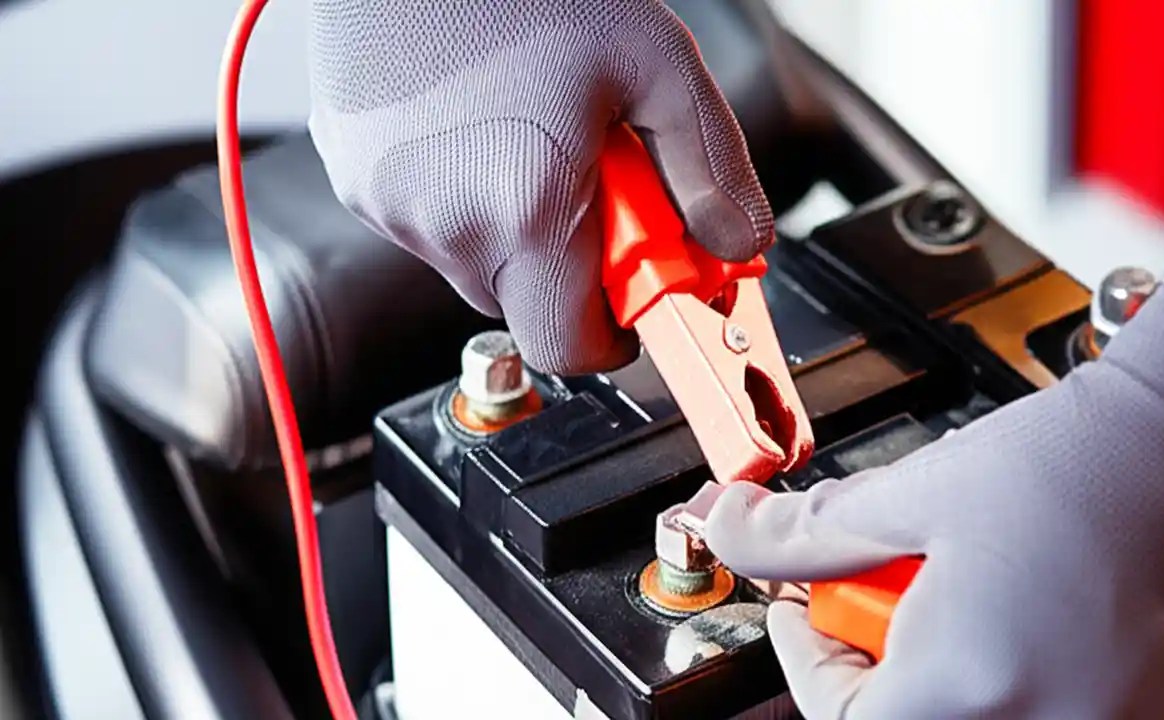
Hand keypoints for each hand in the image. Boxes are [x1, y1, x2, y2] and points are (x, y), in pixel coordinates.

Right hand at [307, 0, 772, 373]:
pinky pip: (429, 225)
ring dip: (516, 228)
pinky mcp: (357, 181)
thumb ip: (709, 172)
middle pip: (527, 306)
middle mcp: (447, 224)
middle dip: (570, 265)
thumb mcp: (657, 66)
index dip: (613, 333)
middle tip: (592, 184)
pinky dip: (465, 198)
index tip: (636, 297)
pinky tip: (481, 129)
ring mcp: (390, 206)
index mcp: (526, 208)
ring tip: (532, 139)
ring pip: (478, 264)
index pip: (570, 347)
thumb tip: (736, 245)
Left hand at [704, 279, 1163, 717]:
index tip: (800, 613)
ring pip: (975, 719)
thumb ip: (805, 532)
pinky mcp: (1143, 717)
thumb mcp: (911, 494)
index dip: (806, 661)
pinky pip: (1044, 714)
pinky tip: (1008, 616)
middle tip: (878, 595)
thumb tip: (731, 525)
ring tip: (949, 594)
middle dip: (870, 665)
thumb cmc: (1071, 465)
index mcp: (966, 686)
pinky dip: (1005, 679)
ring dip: (937, 673)